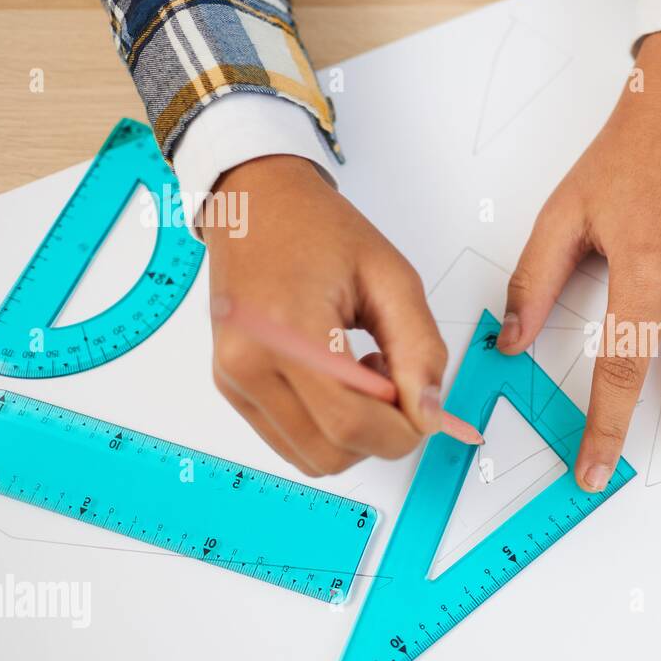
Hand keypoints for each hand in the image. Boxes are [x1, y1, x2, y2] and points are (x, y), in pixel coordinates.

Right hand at [204, 155, 447, 475]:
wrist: (256, 203)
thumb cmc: (320, 229)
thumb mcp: (392, 277)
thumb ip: (420, 348)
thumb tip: (429, 413)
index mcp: (288, 330)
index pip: (351, 424)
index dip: (402, 428)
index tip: (425, 402)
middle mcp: (248, 364)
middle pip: (333, 451)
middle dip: (383, 432)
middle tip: (395, 377)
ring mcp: (234, 381)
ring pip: (314, 458)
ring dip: (355, 434)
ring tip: (363, 373)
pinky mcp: (232, 389)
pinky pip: (292, 443)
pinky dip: (328, 429)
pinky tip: (338, 382)